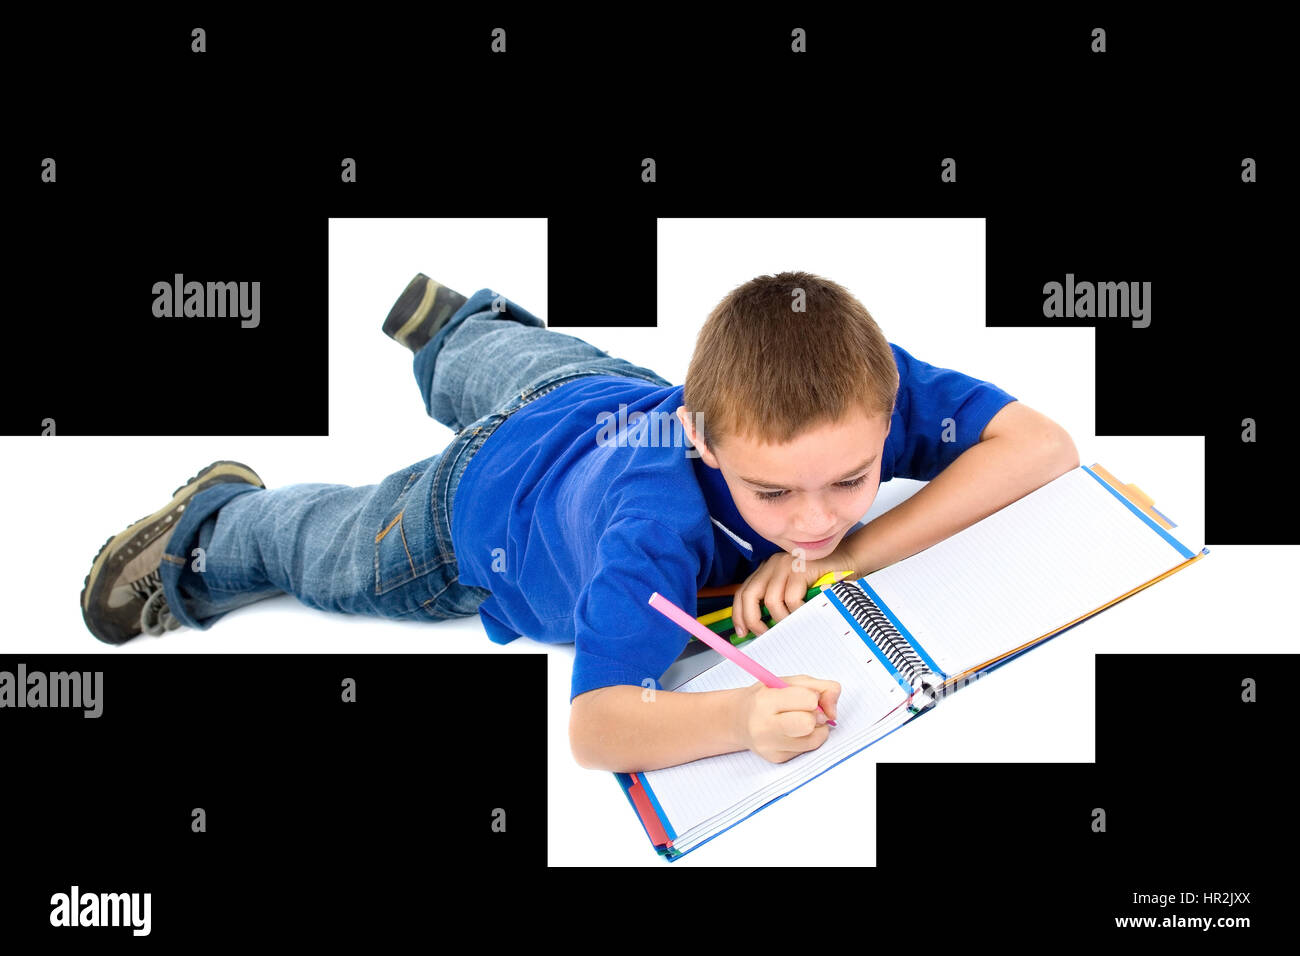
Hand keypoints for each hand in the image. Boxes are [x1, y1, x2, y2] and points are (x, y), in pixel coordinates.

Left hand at [730, 547, 848, 638]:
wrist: (848, 561)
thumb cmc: (822, 581)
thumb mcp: (794, 592)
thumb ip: (778, 603)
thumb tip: (762, 630)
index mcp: (767, 570)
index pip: (743, 592)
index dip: (739, 614)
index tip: (742, 632)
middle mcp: (772, 564)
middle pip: (749, 594)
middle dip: (753, 619)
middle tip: (764, 634)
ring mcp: (786, 564)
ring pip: (771, 600)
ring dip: (780, 618)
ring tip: (792, 624)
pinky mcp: (801, 568)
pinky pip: (791, 599)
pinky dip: (797, 612)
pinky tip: (806, 613)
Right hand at [737, 676, 841, 763]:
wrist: (740, 719)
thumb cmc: (766, 697)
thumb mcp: (790, 681)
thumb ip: (820, 687)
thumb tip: (833, 711)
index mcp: (766, 700)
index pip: (808, 700)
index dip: (814, 697)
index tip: (808, 697)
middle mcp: (765, 726)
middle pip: (809, 724)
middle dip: (815, 716)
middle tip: (808, 712)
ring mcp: (770, 746)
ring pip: (813, 740)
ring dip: (815, 729)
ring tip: (801, 720)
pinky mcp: (777, 758)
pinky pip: (807, 750)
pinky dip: (807, 739)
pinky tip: (794, 732)